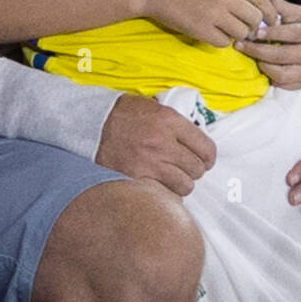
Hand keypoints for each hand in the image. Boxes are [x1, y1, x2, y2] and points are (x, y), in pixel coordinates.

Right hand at [96, 94, 217, 196]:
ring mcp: (150, 162)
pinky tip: (159, 185)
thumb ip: (175, 122)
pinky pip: (164, 194)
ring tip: (173, 177)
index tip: (205, 160)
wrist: (91, 123)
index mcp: (169, 120)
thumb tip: (196, 138)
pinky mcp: (136, 177)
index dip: (209, 157)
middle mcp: (163, 141)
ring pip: (185, 185)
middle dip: (195, 170)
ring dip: (181, 183)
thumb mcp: (153, 107)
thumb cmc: (124, 114)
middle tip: (187, 168)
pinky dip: (165, 193)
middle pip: (197, 168)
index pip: (206, 147)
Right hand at [139, 0, 274, 48]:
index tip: (270, 20)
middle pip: (255, 18)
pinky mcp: (201, 29)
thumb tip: (250, 1)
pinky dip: (220, 40)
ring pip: (241, 32)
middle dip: (252, 25)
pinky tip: (211, 33)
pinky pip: (223, 42)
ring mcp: (214, 14)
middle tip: (245, 27)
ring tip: (226, 30)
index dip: (269, 12)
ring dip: (236, 34)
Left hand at [232, 0, 300, 89]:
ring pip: (281, 74)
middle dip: (257, 50)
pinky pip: (283, 85)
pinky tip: (261, 65)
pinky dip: (270, 76)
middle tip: (240, 44)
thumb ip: (279, 5)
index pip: (289, 34)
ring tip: (250, 55)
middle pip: (281, 55)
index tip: (253, 32)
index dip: (270, 34)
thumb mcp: (297, 12)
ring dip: (261, 64)